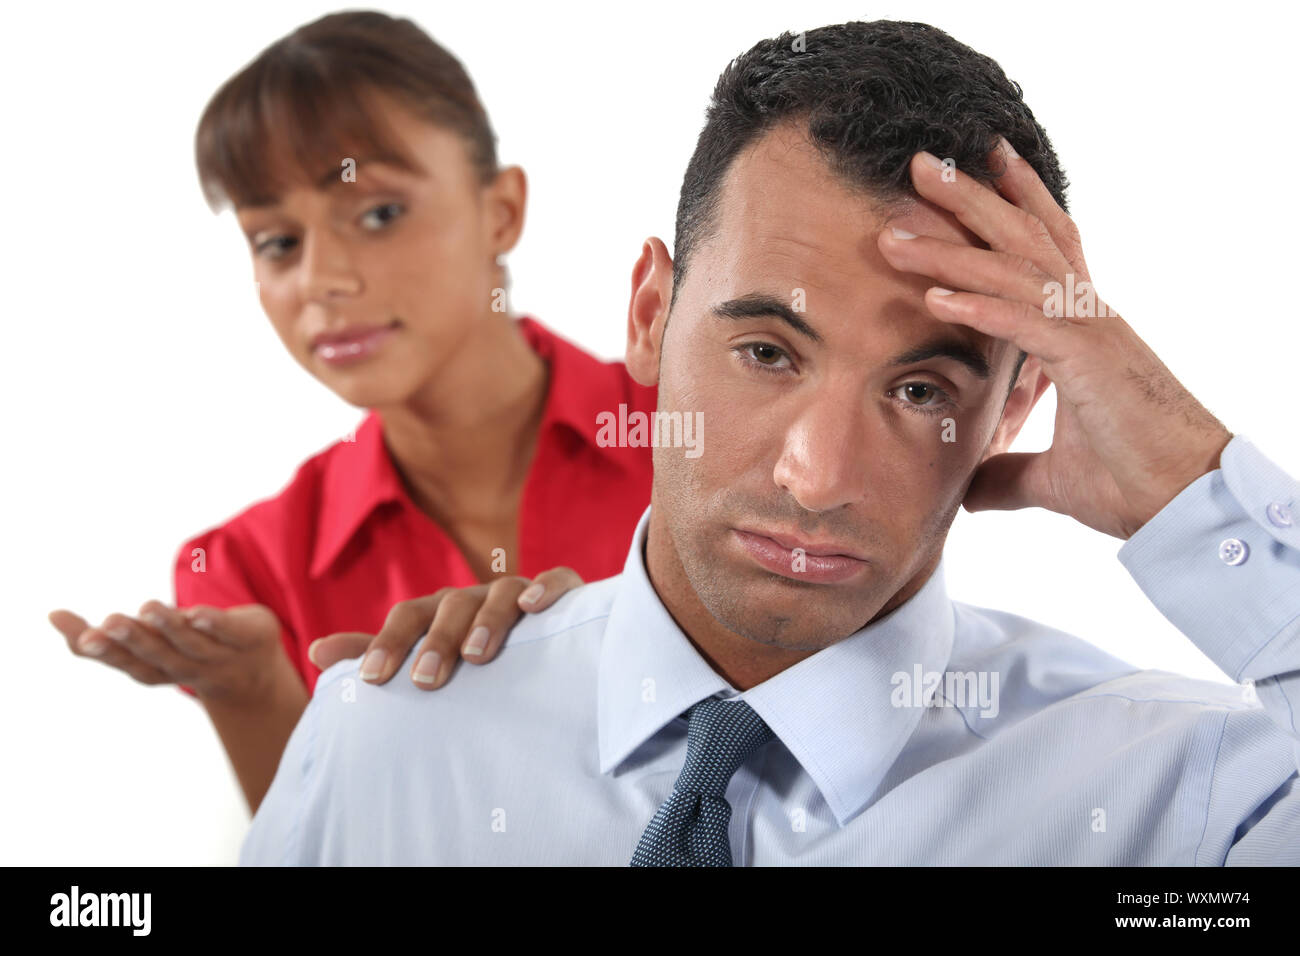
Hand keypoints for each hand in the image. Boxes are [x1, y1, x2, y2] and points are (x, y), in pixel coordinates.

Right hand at [48, 600, 297, 703]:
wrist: (256, 677)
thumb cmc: (186, 652)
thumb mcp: (145, 646)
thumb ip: (103, 637)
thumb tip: (51, 616)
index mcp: (157, 668)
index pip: (127, 663)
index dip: (106, 653)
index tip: (86, 638)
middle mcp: (184, 666)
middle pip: (156, 655)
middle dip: (132, 639)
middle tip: (110, 624)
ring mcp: (218, 655)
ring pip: (190, 643)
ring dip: (169, 627)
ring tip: (147, 608)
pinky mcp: (247, 637)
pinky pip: (229, 632)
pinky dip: (213, 624)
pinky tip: (196, 613)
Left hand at [308, 566, 584, 688]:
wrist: (542, 650)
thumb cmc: (471, 659)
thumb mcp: (423, 657)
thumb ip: (375, 654)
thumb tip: (314, 649)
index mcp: (440, 611)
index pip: (408, 617)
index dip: (389, 643)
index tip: (374, 680)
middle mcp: (476, 597)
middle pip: (451, 605)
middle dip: (437, 641)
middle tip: (426, 682)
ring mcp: (518, 592)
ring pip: (500, 593)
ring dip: (487, 620)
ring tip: (477, 656)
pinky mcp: (563, 593)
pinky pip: (558, 579)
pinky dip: (546, 587)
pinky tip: (534, 606)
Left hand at [877, 138, 1232, 539]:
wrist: (1190, 502)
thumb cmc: (1136, 483)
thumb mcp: (1055, 479)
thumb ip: (1010, 475)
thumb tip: (971, 493)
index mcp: (1084, 328)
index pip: (1048, 248)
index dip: (1018, 202)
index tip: (984, 162)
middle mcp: (1088, 316)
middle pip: (1022, 239)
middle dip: (971, 198)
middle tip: (920, 163)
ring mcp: (1091, 333)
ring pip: (1014, 271)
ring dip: (951, 249)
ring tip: (895, 231)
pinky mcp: (1089, 363)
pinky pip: (1026, 324)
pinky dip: (980, 308)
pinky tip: (935, 298)